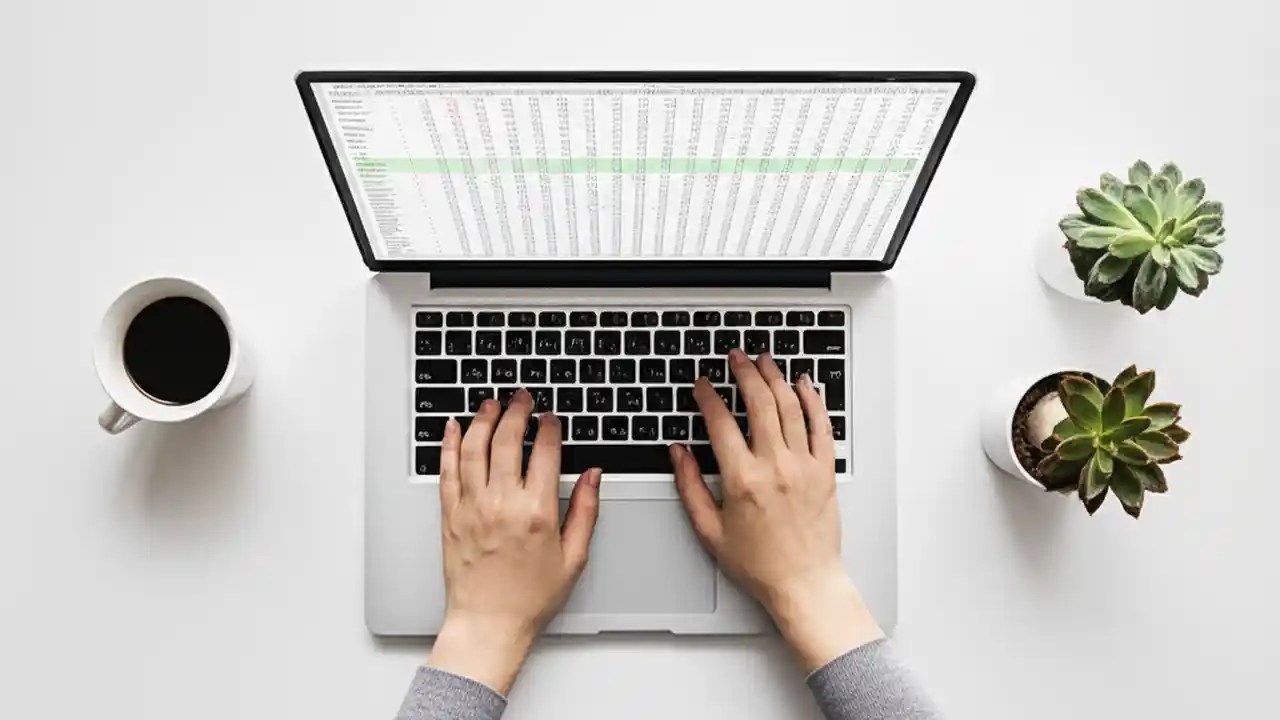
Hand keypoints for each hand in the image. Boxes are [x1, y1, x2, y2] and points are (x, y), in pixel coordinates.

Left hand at [427, 390, 600, 692]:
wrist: (488, 623)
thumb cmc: (530, 597)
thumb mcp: (574, 557)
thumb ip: (585, 510)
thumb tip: (593, 475)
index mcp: (536, 513)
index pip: (544, 452)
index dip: (549, 427)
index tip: (551, 417)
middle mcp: (502, 504)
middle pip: (508, 440)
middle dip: (517, 411)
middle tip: (522, 399)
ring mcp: (472, 507)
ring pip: (473, 447)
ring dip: (483, 419)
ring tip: (491, 404)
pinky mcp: (450, 515)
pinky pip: (447, 470)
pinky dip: (448, 444)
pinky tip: (453, 427)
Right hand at [671, 349, 882, 670]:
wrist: (804, 583)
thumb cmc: (759, 563)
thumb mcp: (709, 529)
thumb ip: (690, 485)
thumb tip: (678, 452)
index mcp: (742, 480)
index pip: (720, 422)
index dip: (707, 396)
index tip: (702, 384)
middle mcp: (775, 466)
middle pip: (759, 402)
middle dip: (744, 372)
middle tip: (735, 358)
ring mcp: (803, 466)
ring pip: (790, 406)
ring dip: (776, 377)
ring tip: (765, 361)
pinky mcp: (825, 471)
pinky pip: (822, 426)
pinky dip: (813, 400)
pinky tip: (804, 384)